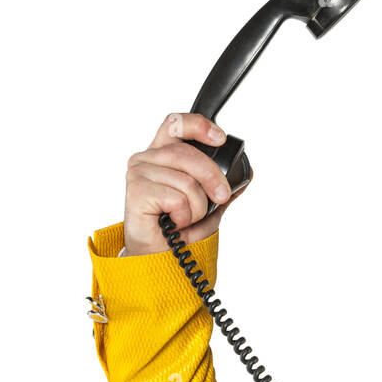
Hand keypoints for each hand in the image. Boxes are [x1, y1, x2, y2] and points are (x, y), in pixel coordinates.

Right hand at [123, 112, 241, 255]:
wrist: (161, 257)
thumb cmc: (180, 229)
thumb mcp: (209, 204)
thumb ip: (223, 186)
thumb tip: (246, 174)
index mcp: (163, 154)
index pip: (177, 124)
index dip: (199, 125)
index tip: (220, 138)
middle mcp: (147, 158)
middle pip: (188, 154)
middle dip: (213, 178)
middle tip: (221, 197)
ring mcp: (139, 173)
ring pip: (186, 180)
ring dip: (197, 206)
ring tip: (187, 218)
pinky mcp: (136, 191)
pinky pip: (176, 198)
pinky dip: (184, 216)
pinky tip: (174, 222)